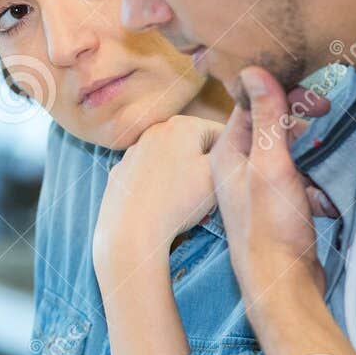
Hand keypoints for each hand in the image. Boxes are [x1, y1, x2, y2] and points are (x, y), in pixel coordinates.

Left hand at [93, 114, 221, 279]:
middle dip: (204, 166)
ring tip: (185, 202)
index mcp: (183, 124)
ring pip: (170, 160)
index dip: (231, 157)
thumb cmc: (180, 201)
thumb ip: (231, 152)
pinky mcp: (121, 172)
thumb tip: (234, 143)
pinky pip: (149, 174)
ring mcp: (133, 151)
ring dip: (182, 175)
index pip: (221, 133)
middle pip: (194, 145)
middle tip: (208, 194)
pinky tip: (160, 203)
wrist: (132, 230)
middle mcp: (155, 130)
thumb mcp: (218, 174)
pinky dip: (158, 185)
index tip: (229, 179)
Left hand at [209, 68, 336, 302]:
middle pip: (272, 126)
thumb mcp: (271, 165)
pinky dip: (316, 184)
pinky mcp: (276, 205)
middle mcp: (237, 167)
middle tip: (329, 125)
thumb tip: (252, 69)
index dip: (285, 94)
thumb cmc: (271, 229)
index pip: (253, 103)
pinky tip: (324, 201)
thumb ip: (266, 118)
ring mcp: (256, 187)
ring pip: (290, 153)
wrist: (281, 286)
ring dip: (314, 157)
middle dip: (304, 126)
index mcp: (227, 152)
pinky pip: (300, 180)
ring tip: (323, 175)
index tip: (319, 102)